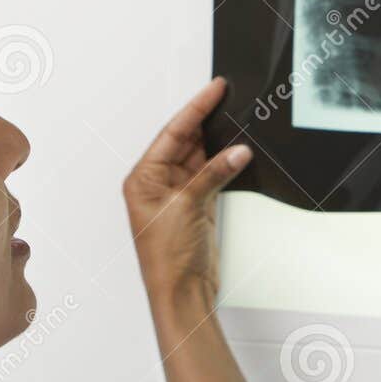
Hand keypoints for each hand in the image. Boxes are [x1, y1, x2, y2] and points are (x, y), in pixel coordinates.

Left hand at [123, 77, 251, 309]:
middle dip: (206, 121)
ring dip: (218, 143)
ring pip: (200, 158)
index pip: (172, 134)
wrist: (181, 292)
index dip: (195, 109)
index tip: (214, 89)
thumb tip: (236, 151)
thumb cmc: (167, 258)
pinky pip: (212, 176)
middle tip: (227, 97)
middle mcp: (157, 184)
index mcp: (142, 178)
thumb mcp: (188, 206)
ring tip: (236, 119)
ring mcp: (178, 195)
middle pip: (185, 142)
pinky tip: (237, 152)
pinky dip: (225, 165)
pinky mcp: (197, 207)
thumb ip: (213, 174)